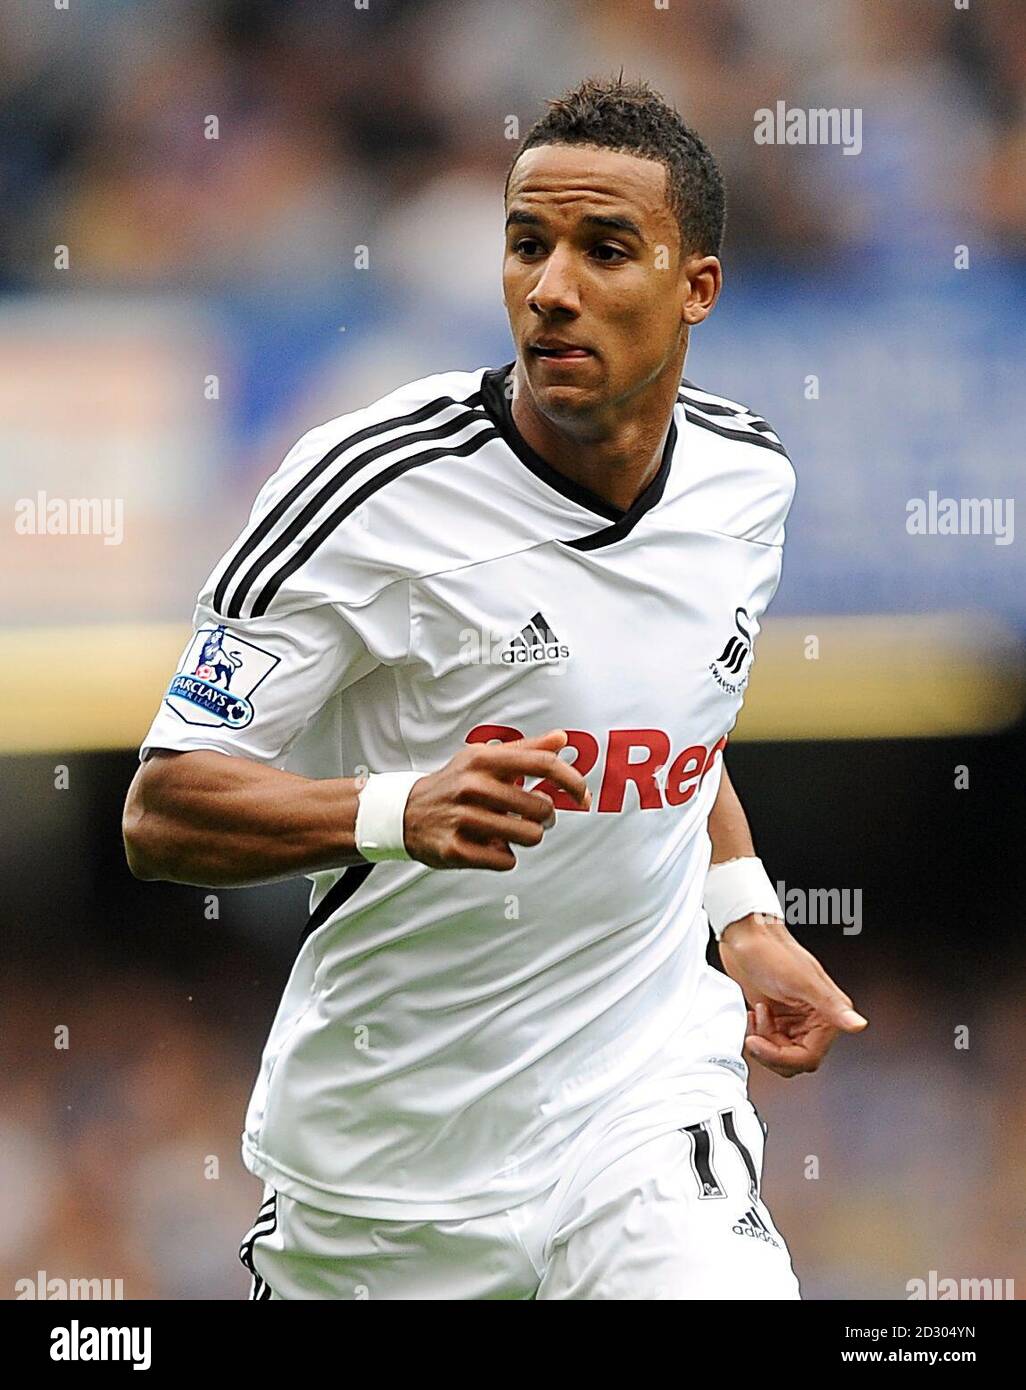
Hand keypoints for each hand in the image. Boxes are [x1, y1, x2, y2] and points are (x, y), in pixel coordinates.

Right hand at [403, 729, 590, 869]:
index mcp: (482, 759)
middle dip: (546, 817)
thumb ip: (525, 749)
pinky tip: (490, 845)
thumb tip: (562, 739)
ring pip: (527, 835)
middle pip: (540, 807)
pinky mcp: (454, 849)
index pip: (542, 763)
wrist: (404, 813)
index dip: (571, 780)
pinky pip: (504, 859)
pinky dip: (504, 855)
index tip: (582, 795)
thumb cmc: (454, 783)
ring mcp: (461, 818)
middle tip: (538, 818)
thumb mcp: (483, 758)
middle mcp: (471, 785)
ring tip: (512, 830)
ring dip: (527, 837)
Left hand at [717, 914, 867, 1076]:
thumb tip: (859, 1025)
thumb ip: (831, 1006)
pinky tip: (754, 1013)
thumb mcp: (801, 981)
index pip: (808, 1057)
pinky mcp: (778, 1017)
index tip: (759, 1043)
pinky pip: (769, 1043)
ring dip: (763, 1041)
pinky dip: (757, 1034)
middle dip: (771, 1051)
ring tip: (758, 1014)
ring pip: (780, 1055)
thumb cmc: (773, 952)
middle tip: (755, 1032)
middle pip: (794, 1061)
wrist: (746, 936)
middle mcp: (815, 1020)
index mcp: (828, 1014)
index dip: (781, 1057)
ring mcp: (794, 1020)